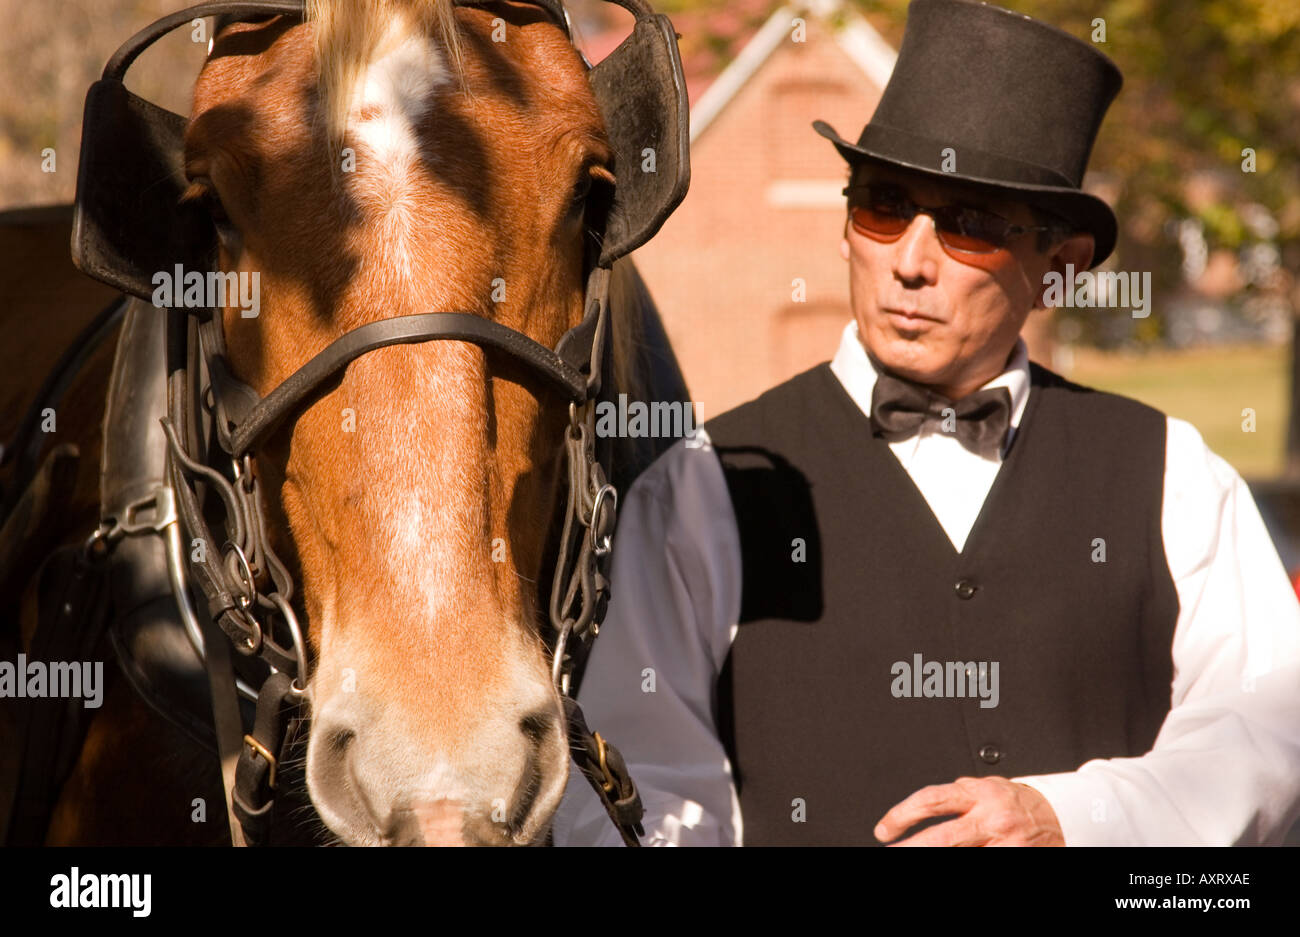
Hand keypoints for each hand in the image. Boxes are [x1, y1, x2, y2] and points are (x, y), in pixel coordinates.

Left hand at [874, 776, 1064, 845]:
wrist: (1065, 815)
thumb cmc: (1020, 800)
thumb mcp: (988, 784)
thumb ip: (961, 793)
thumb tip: (930, 802)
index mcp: (979, 793)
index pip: (932, 800)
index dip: (903, 814)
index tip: (885, 828)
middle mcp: (990, 819)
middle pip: (941, 838)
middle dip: (910, 847)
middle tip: (891, 849)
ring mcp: (1004, 843)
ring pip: (960, 856)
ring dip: (932, 857)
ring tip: (912, 857)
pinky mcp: (1015, 858)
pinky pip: (983, 865)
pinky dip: (963, 863)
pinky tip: (945, 861)